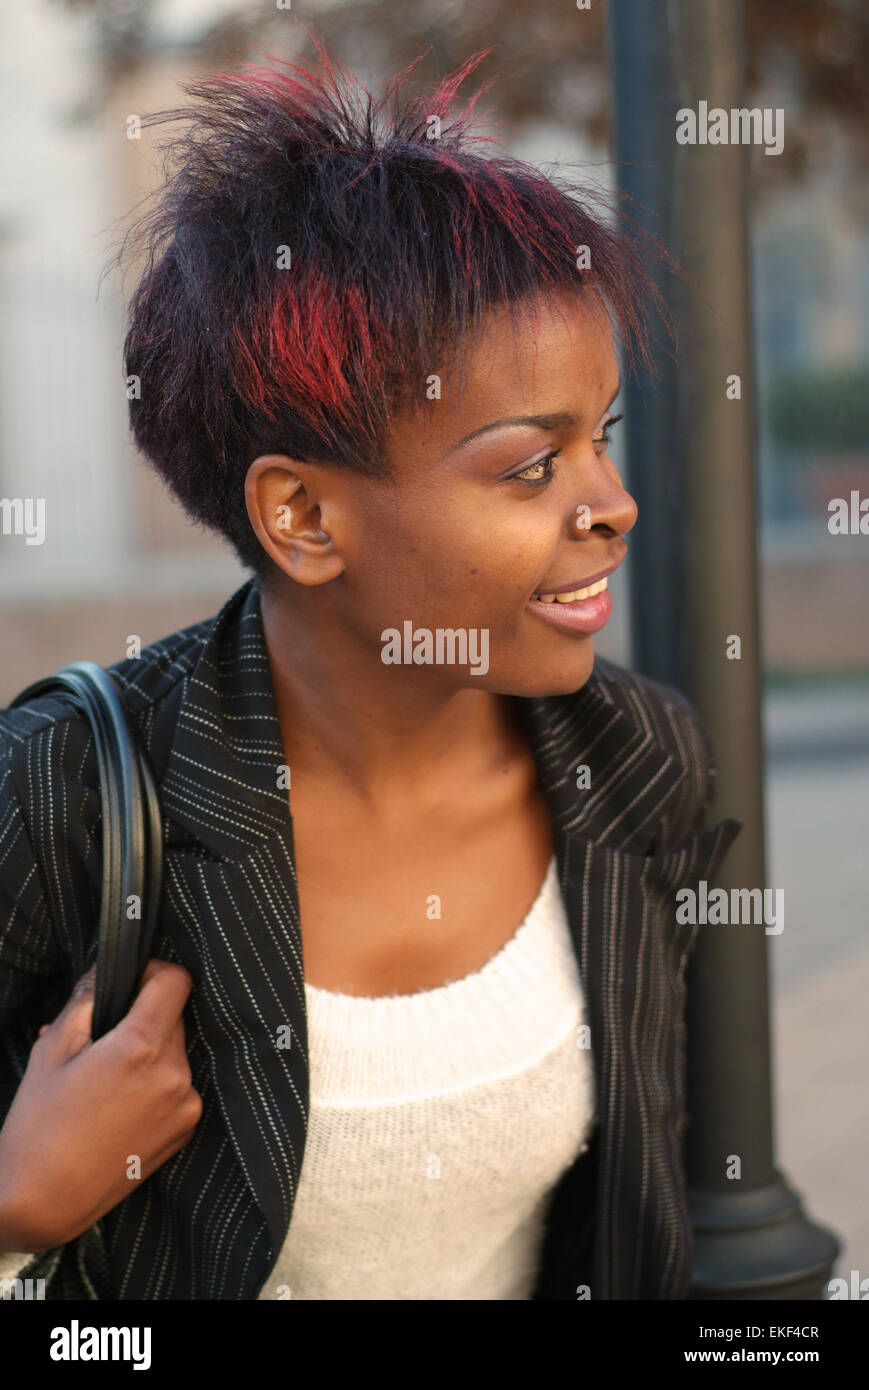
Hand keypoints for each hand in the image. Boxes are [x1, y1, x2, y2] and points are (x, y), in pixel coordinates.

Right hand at [0, 958, 201, 1252]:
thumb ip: (85, 1000)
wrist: (45, 1200)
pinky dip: (158, 1082)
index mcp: (141, 1047)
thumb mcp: (52, 1050)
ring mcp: (185, 1104)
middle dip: (145, 1016)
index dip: (153, 972)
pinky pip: (180, 1085)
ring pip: (176, 1051)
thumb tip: (106, 969)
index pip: (176, 981)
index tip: (131, 982)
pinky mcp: (186, 1129)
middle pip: (174, 1016)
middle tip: (105, 1038)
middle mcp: (174, 1073)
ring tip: (109, 1078)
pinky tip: (121, 1103)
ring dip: (152, 1051)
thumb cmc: (40, 1125)